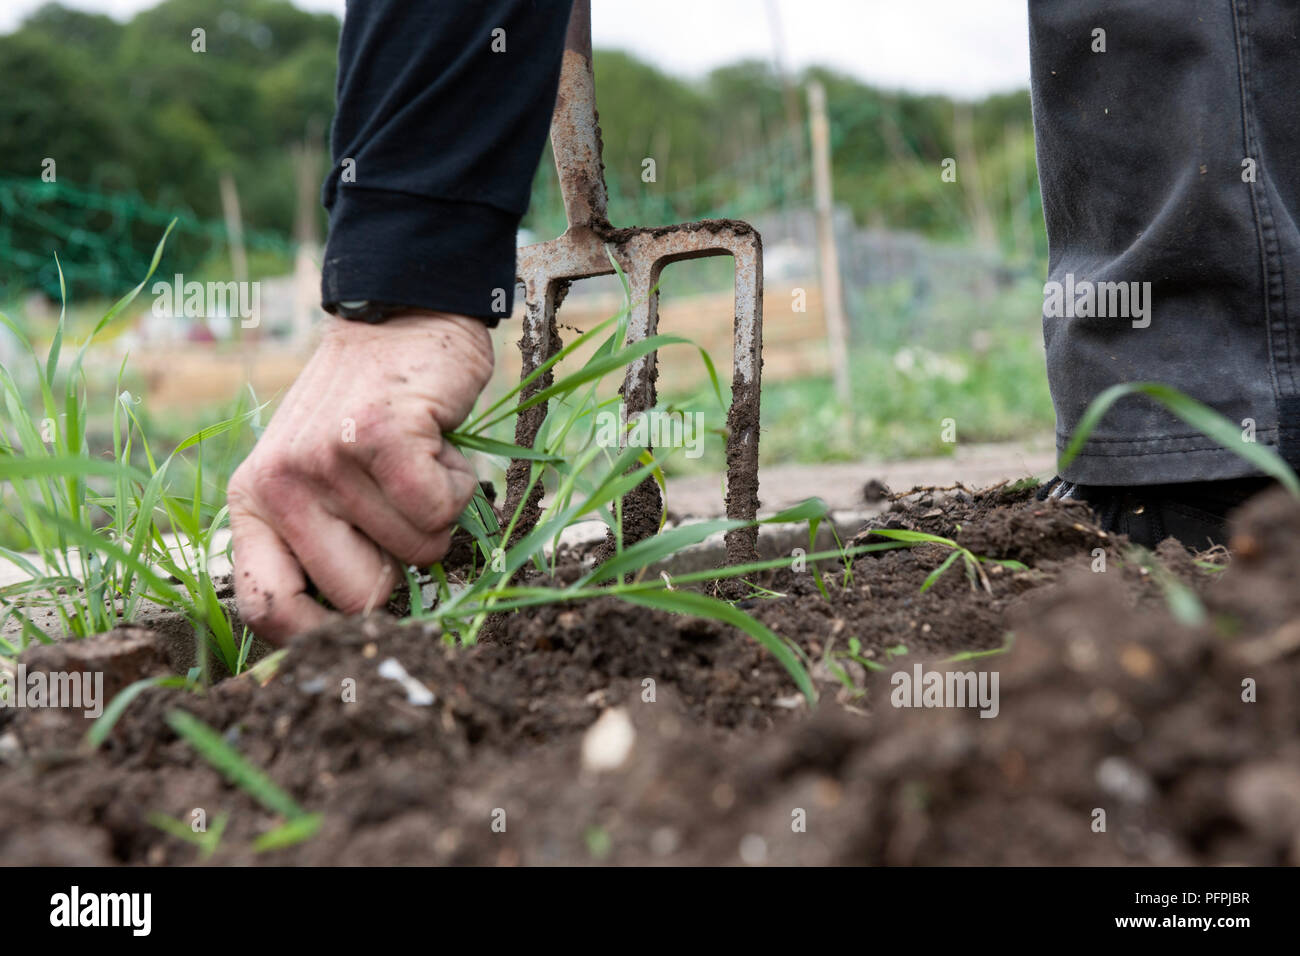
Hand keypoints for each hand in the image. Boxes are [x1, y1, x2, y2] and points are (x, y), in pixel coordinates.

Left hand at [228, 311, 492, 643]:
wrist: (401, 319)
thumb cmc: (370, 414)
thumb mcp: (321, 482)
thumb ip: (323, 547)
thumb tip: (356, 641)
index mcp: (255, 506)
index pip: (266, 609)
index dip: (320, 638)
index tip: (363, 632)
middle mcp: (278, 486)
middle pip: (360, 596)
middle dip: (401, 564)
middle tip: (398, 509)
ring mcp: (324, 459)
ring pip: (416, 549)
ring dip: (437, 513)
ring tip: (414, 462)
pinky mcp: (376, 434)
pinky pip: (438, 509)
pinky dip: (459, 486)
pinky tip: (436, 447)